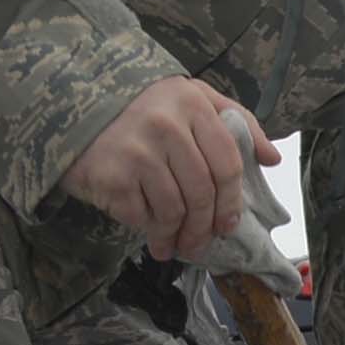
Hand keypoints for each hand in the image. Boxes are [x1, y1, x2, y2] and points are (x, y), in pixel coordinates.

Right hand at [66, 76, 276, 262]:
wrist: (71, 106)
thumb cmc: (140, 107)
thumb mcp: (191, 99)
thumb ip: (236, 122)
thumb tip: (273, 157)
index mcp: (192, 104)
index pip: (227, 164)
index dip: (232, 201)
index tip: (228, 224)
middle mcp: (167, 125)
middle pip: (202, 193)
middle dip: (204, 227)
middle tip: (199, 244)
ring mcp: (137, 151)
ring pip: (173, 210)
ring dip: (175, 237)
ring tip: (170, 246)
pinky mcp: (112, 175)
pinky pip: (141, 216)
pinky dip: (147, 230)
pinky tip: (147, 234)